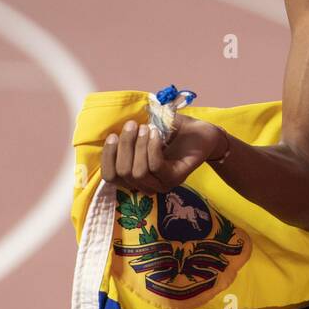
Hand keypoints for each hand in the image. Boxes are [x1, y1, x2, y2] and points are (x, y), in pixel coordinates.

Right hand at [100, 114, 225, 193]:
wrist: (201, 132)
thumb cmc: (171, 130)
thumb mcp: (145, 128)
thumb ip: (128, 132)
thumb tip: (108, 127)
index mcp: (134, 174)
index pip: (110, 177)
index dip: (107, 157)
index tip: (112, 135)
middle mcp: (146, 183)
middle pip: (122, 173)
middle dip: (124, 146)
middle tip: (132, 125)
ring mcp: (161, 183)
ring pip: (138, 172)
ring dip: (138, 146)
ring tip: (146, 128)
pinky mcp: (175, 178)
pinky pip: (155, 166)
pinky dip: (152, 147)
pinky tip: (156, 133)